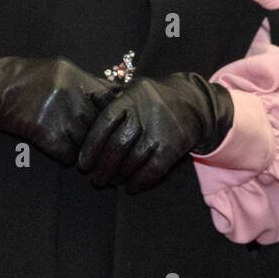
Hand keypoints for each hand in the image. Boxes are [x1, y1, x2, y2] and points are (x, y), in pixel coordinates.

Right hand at [0, 54, 115, 165]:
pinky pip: (69, 156)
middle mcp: (74, 96)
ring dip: (88, 150)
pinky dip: (68, 157)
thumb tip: (120, 93)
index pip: (114, 100)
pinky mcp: (47, 135)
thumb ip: (90, 83)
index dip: (117, 113)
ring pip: (89, 143)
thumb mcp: (63, 71)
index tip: (117, 122)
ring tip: (84, 150)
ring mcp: (61, 115)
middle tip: (106, 145)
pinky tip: (62, 151)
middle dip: (105, 136)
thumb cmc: (30, 80)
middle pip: (104, 124)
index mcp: (79, 78)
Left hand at [76, 72, 234, 192]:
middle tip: (96, 179)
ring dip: (119, 176)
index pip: (104, 124)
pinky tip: (131, 187)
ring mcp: (160, 131)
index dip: (91, 146)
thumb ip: (112, 102)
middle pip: (117, 145)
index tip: (83, 164)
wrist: (195, 102)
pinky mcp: (173, 147)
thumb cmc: (156, 99)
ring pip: (133, 160)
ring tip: (111, 182)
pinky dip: (140, 182)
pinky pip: (152, 169)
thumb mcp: (134, 90)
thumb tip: (84, 120)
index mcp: (130, 99)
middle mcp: (144, 114)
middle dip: (103, 167)